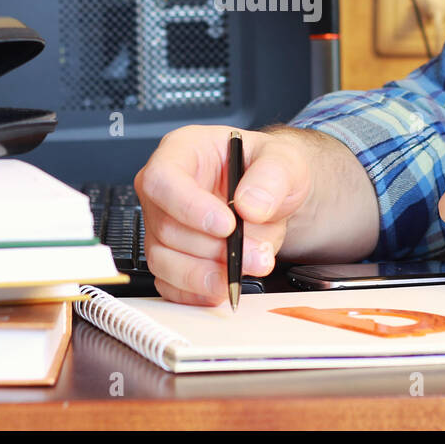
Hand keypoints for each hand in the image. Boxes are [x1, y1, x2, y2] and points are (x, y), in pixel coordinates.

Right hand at [135, 125, 313, 304]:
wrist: (273, 195)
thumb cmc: (266, 169)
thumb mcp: (282, 159)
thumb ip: (271, 177)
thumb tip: (250, 205)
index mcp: (181, 152)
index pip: (162, 180)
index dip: (189, 207)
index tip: (226, 225)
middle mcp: (164, 191)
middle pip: (166, 227)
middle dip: (214, 249)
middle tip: (256, 254)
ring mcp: (163, 227)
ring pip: (164, 260)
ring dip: (207, 274)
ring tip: (249, 267)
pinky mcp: (171, 258)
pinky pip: (170, 284)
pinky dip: (198, 292)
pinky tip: (225, 286)